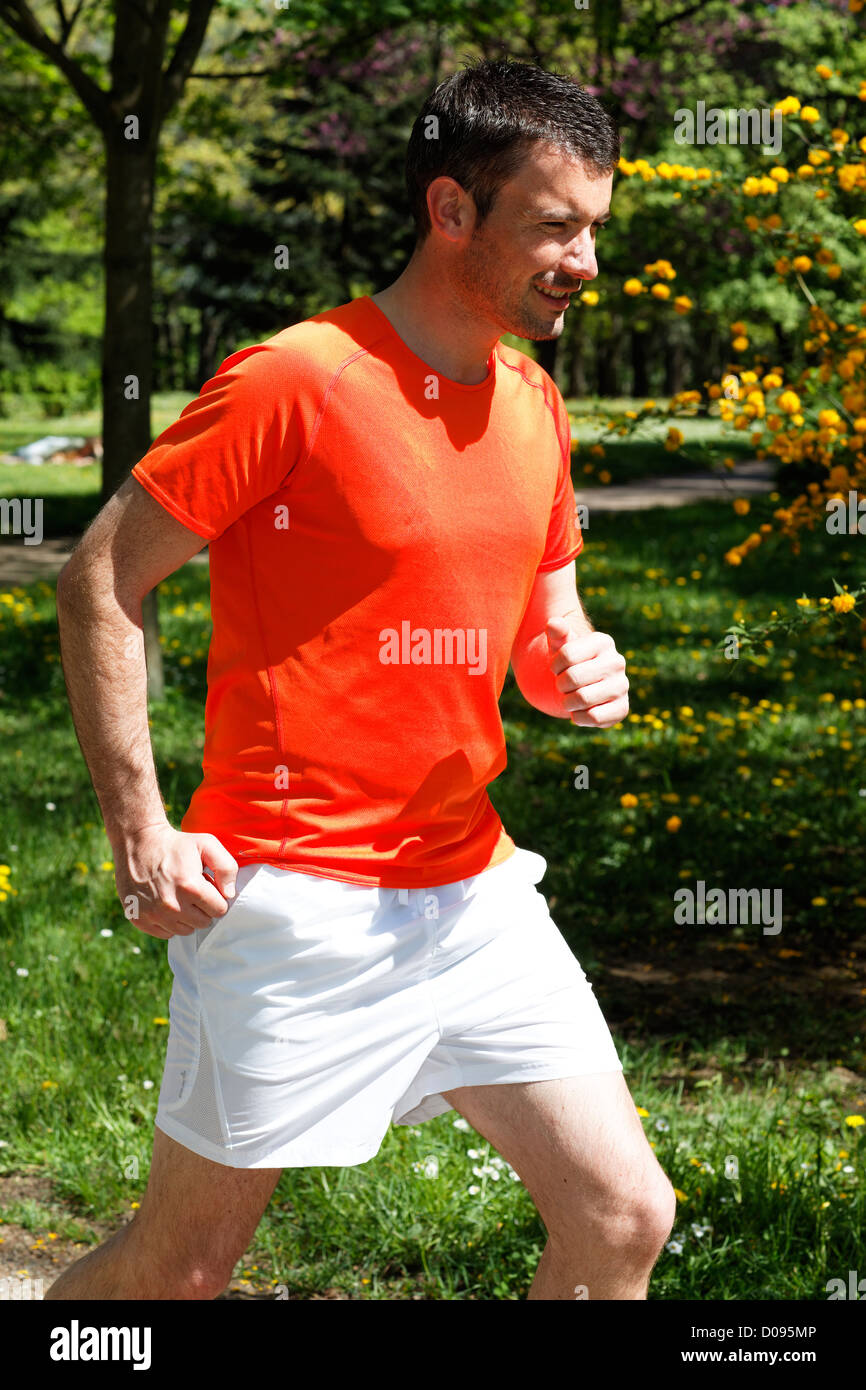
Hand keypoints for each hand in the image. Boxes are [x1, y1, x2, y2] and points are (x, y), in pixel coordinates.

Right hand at [111, 824, 239, 939]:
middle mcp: (171, 905)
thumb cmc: (176, 844)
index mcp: (190, 887)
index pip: (219, 910)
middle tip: (192, 890)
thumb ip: (227, 868)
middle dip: (202, 908)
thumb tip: (229, 895)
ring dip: (186, 916)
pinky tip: (165, 903)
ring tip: (178, 895)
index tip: (207, 886)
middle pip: (203, 923)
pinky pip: (166, 933)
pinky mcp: (139, 919)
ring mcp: (153, 914)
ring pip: (185, 930)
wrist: (138, 842)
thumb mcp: (207, 845)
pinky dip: (169, 921)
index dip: (216, 898)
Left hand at [545, 619, 628, 727]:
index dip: (554, 665)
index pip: (567, 655)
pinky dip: (579, 717)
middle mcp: (617, 662)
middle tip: (563, 685)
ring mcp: (622, 686)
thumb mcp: (560, 645)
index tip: (557, 667)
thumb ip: (556, 633)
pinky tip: (580, 710)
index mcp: (603, 642)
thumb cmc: (570, 662)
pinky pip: (594, 718)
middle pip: (573, 678)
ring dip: (567, 702)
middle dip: (560, 685)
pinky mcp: (622, 708)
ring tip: (570, 697)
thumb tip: (553, 623)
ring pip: (582, 699)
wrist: (584, 685)